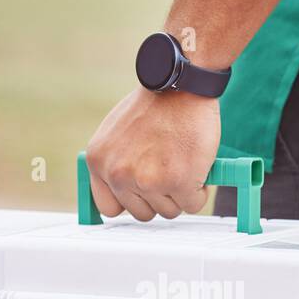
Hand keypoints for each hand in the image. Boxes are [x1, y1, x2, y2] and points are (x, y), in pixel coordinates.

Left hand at [85, 87, 219, 220]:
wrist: (181, 85)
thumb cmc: (155, 105)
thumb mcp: (117, 132)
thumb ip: (115, 162)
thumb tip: (123, 191)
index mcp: (99, 161)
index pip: (108, 207)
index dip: (130, 202)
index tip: (143, 196)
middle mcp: (118, 174)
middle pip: (142, 213)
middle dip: (159, 198)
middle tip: (170, 175)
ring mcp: (147, 181)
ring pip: (168, 211)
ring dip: (180, 195)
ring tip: (183, 166)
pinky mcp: (178, 182)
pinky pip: (193, 204)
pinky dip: (200, 192)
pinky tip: (198, 170)